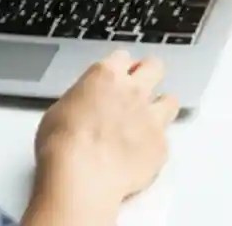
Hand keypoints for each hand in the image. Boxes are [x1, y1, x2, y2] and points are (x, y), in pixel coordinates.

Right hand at [31, 50, 178, 211]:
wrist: (80, 174)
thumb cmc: (62, 143)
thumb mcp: (61, 109)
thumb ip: (82, 100)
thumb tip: (84, 107)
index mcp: (106, 76)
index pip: (122, 57)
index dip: (119, 67)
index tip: (116, 76)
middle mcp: (133, 91)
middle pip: (155, 67)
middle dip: (149, 75)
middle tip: (139, 89)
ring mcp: (151, 117)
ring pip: (170, 100)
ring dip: (160, 107)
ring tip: (147, 121)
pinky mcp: (161, 145)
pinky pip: (165, 138)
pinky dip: (155, 145)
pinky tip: (141, 154)